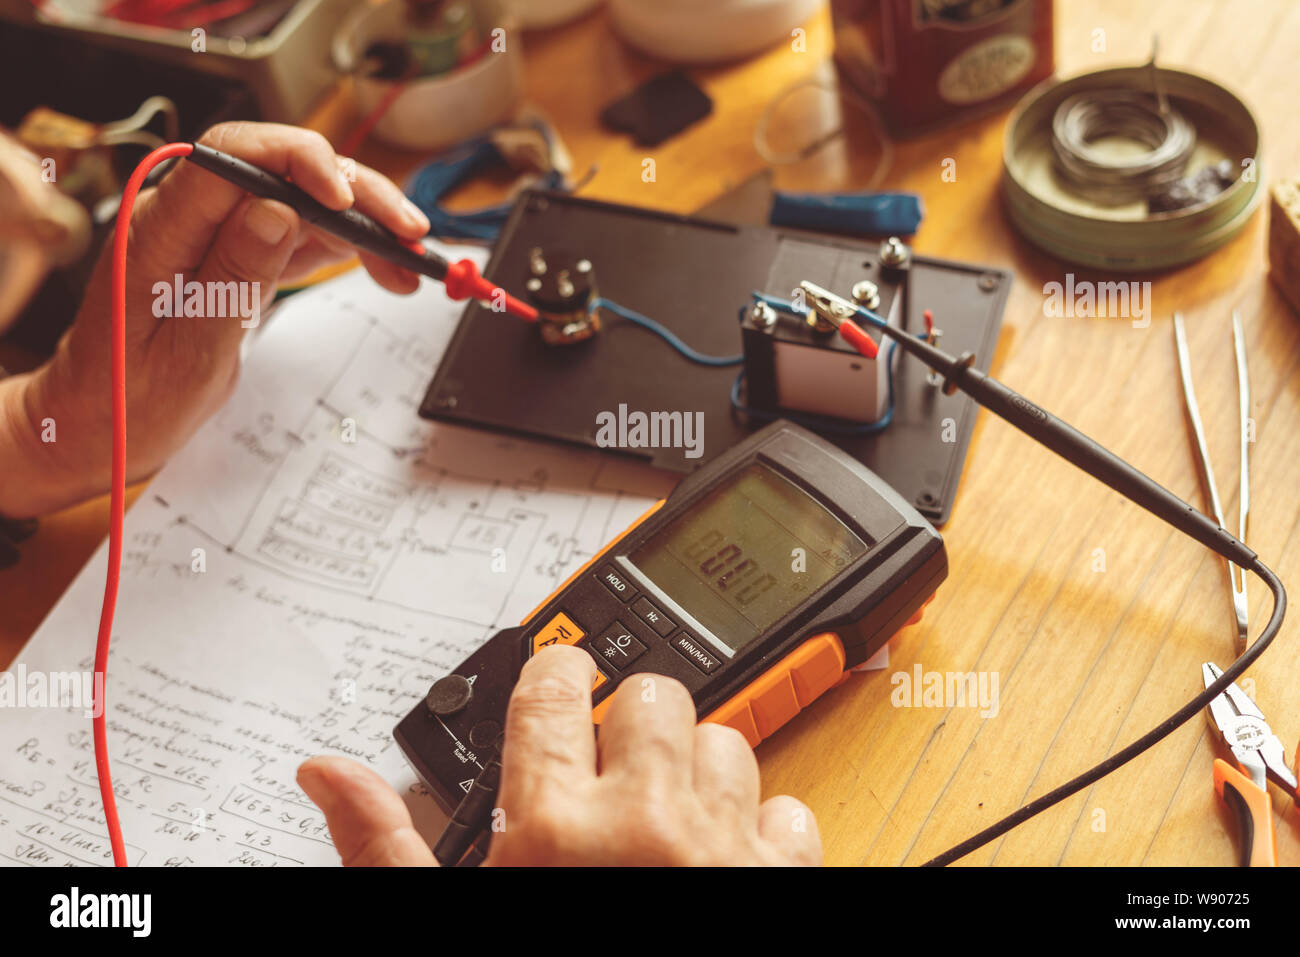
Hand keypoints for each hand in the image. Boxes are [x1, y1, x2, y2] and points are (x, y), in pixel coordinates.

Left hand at [0, 121, 430, 516]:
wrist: (102, 422)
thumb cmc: (130, 395)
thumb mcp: (187, 350)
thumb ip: (232, 275)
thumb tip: (276, 210)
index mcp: (160, 228)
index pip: (232, 157)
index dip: (297, 160)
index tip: (345, 197)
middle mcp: (190, 216)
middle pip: (283, 170)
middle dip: (354, 192)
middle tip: (408, 233)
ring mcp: (219, 233)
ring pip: (305, 199)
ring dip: (364, 221)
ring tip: (412, 258)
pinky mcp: (242, 255)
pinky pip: (304, 234)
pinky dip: (350, 248)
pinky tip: (387, 269)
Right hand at [298, 645, 821, 865]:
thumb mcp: (450, 925)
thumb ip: (385, 848)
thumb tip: (327, 774)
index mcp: (552, 833)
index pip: (552, 691)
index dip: (554, 670)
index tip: (558, 675)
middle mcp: (645, 826)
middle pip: (652, 698)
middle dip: (628, 721)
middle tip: (609, 764)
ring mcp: (721, 853)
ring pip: (725, 742)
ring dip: (695, 770)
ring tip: (663, 820)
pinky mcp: (780, 884)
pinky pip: (788, 811)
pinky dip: (760, 827)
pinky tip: (721, 860)